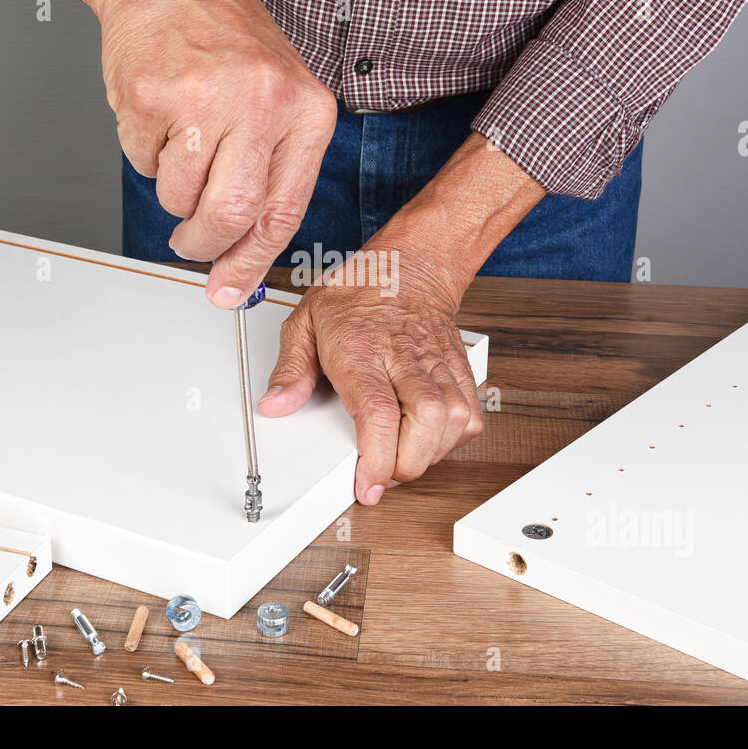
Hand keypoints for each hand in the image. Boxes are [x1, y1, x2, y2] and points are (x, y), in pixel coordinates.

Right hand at [0, 0, 334, 304]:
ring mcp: (205, 97)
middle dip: (204, 244)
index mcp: (308, 109)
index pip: (283, 212)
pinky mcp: (151, 95)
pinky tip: (158, 112)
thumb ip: (272, 173)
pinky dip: (146, 153)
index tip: (232, 290)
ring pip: (180, 196)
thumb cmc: (225, 38)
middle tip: (190, 241)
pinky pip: (144, 163)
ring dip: (172, 190)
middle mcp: (263, 102)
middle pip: (231, 216)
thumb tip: (246, 255)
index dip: (252, 262)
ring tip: (180, 142)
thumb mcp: (279, 96)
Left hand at [258, 244, 483, 504]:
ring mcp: (437, 364)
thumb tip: (276, 404)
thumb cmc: (358, 292)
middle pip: (427, 422)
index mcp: (363, 349)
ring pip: (455, 421)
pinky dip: (454, 439)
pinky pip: (471, 415)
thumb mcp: (306, 320)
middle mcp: (405, 358)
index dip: (377, 457)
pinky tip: (430, 439)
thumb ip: (290, 367)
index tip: (367, 483)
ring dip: (432, 453)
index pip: (378, 412)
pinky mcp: (459, 370)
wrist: (409, 265)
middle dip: (408, 463)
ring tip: (404, 457)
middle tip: (384, 473)